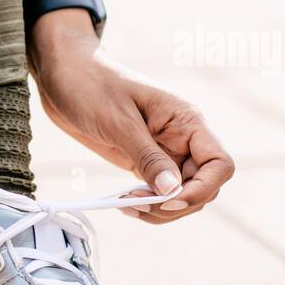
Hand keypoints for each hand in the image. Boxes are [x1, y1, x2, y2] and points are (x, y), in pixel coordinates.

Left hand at [30, 12, 234, 223]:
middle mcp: (183, 138)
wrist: (65, 75)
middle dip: (177, 204)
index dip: (202, 189)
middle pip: (203, 186)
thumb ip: (147, 157)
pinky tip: (122, 203)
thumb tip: (173, 191)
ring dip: (160, 209)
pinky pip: (158, 191)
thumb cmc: (92, 86)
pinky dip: (146, 203)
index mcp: (187, 121)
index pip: (219, 165)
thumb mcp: (119, 122)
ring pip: (181, 194)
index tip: (167, 200)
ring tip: (126, 206)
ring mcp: (164, 151)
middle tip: (137, 205)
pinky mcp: (144, 161)